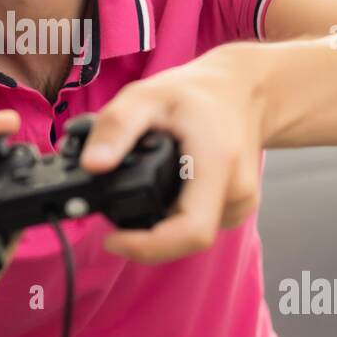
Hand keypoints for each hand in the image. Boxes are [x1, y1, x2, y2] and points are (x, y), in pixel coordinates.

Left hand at [79, 42, 267, 263]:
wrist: (244, 90)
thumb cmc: (197, 92)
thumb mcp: (148, 94)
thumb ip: (116, 126)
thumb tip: (91, 165)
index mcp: (218, 164)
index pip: (191, 231)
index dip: (149, 247)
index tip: (112, 240)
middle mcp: (237, 190)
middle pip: (185, 239)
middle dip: (145, 234)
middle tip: (116, 205)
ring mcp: (240, 201)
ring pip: (189, 232)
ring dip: (159, 221)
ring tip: (143, 182)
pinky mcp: (237, 206)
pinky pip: (199, 223)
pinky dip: (174, 213)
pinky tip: (166, 185)